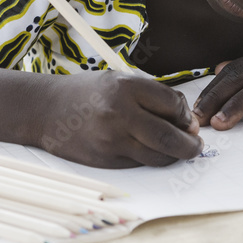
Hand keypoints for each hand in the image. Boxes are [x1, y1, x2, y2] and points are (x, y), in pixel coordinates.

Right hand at [35, 70, 203, 167]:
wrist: (45, 110)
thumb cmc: (87, 92)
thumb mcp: (119, 80)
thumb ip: (152, 96)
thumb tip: (186, 121)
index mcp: (126, 87)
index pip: (172, 104)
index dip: (186, 114)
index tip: (188, 119)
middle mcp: (119, 114)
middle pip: (169, 137)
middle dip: (190, 144)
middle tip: (196, 144)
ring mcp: (111, 140)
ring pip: (158, 156)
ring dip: (175, 156)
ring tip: (179, 149)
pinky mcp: (105, 160)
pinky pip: (140, 163)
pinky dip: (152, 159)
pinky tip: (151, 151)